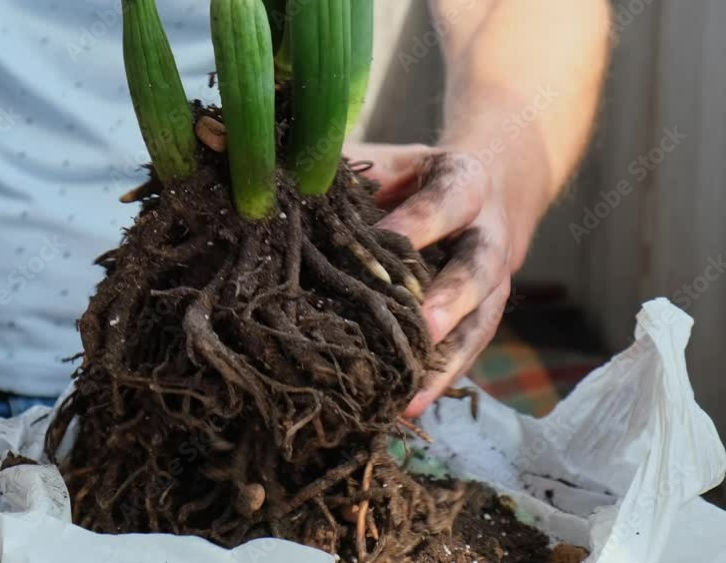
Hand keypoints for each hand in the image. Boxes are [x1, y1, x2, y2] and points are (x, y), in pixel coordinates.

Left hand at [345, 142, 546, 417]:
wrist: (490, 187)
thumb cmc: (415, 174)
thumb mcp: (391, 160)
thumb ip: (353, 171)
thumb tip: (288, 184)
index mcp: (465, 183)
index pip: (445, 201)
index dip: (417, 223)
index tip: (381, 242)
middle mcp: (488, 235)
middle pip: (477, 269)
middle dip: (450, 299)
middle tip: (422, 327)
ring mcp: (494, 282)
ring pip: (481, 322)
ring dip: (447, 359)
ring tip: (412, 395)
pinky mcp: (485, 316)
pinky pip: (468, 350)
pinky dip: (439, 379)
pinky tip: (408, 406)